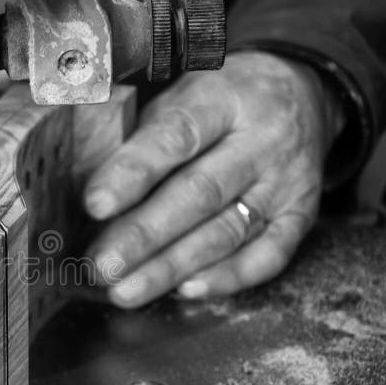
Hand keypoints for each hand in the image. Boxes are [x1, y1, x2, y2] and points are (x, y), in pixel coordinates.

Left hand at [83, 51, 344, 307]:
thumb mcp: (181, 92)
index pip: (175, 136)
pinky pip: (267, 257)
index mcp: (225, 97)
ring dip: (171, 268)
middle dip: (144, 235)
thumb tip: (84, 186)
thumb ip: (139, 133)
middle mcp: (263, 140)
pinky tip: (184, 291)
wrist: (300, 95)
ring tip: (125, 290)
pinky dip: (226, 278)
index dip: (133, 172)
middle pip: (199, 193)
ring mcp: (287, 182)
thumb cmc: (218, 102)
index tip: (94, 204)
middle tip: (102, 266)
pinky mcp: (301, 216)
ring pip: (225, 232)